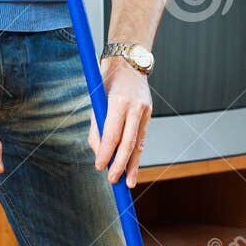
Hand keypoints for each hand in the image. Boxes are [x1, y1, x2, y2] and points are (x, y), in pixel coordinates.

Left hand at [89, 57, 151, 187]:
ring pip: (139, 143)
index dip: (106, 153)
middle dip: (120, 165)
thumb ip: (97, 127)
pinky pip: (142, 137)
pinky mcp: (149, 113)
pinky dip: (136, 153)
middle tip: (114, 181)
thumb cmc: (106, 82)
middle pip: (129, 143)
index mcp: (118, 102)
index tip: (100, 168)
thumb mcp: (96, 101)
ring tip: (129, 182)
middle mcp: (135, 107)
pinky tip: (132, 166)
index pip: (113, 134)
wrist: (128, 62)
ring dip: (133, 165)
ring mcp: (145, 110)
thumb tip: (99, 154)